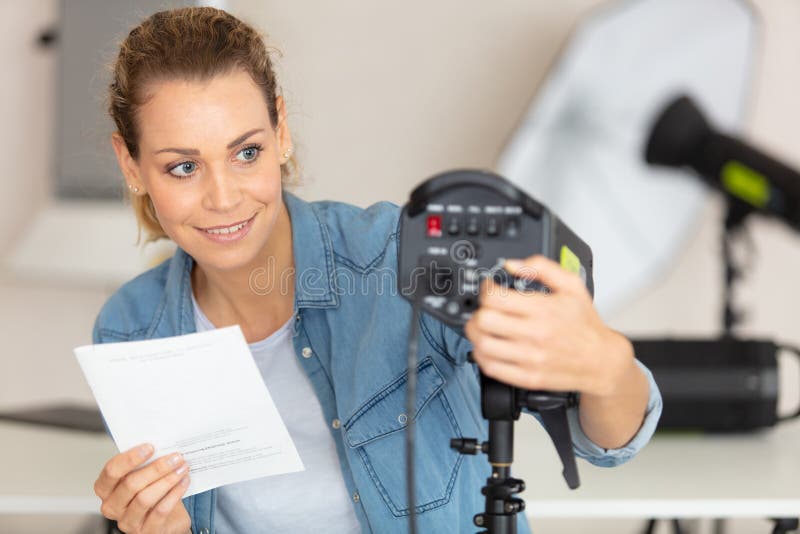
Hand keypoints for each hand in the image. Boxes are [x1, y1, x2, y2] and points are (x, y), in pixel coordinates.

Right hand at [94, 443, 191, 533]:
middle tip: (176, 457)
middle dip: (156, 468)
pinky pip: (160, 511)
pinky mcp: (146, 532)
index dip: (130, 458)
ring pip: (144, 498)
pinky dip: (174, 494)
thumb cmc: (153, 492)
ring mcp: (127, 522)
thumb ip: (146, 463)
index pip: (111, 471)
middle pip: (130, 484)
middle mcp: (112, 507)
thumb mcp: (145, 476)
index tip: (150, 447)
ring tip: (182, 468)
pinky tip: (184, 482)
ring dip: (167, 480)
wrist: (167, 519)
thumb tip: (162, 444)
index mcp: (106, 489)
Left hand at [464, 254, 635, 396]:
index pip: (495, 298)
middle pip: (484, 321)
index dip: (486, 289)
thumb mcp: (572, 286)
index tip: (489, 288)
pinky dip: (482, 355)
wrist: (602, 361)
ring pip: (482, 345)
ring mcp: (530, 358)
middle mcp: (535, 335)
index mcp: (543, 310)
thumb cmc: (586, 325)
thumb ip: (542, 268)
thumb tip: (512, 264)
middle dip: (478, 311)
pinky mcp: (527, 377)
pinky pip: (491, 367)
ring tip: (484, 328)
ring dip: (476, 334)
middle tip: (484, 309)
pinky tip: (489, 347)